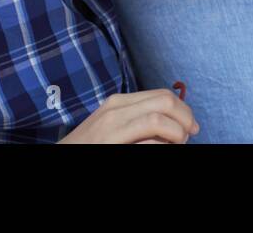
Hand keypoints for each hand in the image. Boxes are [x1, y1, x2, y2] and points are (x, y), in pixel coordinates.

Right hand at [58, 90, 200, 143]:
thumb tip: (174, 122)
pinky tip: (162, 152)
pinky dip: (163, 148)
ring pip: (159, 119)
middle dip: (185, 118)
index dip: (184, 110)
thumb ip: (137, 118)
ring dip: (177, 134)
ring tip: (177, 145)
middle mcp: (116, 109)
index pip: (162, 95)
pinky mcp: (111, 144)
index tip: (191, 127)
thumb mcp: (112, 125)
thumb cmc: (90, 146)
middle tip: (189, 136)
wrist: (61, 157)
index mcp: (119, 101)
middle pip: (166, 102)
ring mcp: (112, 127)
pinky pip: (148, 143)